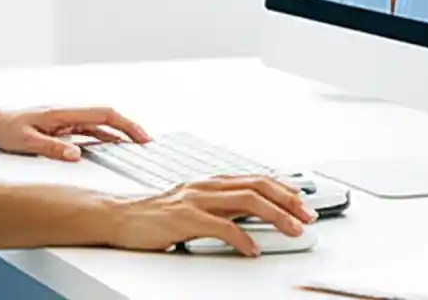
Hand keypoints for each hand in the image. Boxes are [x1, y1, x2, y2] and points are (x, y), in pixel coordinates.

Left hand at [0, 106, 150, 161]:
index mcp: (64, 112)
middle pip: (107, 116)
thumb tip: (77, 154)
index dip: (126, 124)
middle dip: (129, 128)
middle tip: (147, 144)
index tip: (141, 138)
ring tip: (135, 148)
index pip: (104, 113)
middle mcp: (68, 112)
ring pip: (99, 123)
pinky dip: (104, 137)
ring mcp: (66, 118)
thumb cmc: (6, 128)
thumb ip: (52, 148)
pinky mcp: (61, 125)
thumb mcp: (26, 142)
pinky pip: (89, 130)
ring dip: (118, 134)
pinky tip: (111, 147)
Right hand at [106, 175, 317, 256]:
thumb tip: (252, 214)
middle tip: (307, 216)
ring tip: (292, 230)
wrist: (120, 216)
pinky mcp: (184, 218)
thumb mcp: (194, 205)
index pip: (255, 179)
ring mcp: (195, 200)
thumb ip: (221, 207)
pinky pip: (219, 227)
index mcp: (210, 182)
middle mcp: (206, 186)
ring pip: (245, 201)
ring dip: (274, 215)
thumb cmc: (156, 214)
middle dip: (287, 200)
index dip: (283, 189)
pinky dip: (241, 238)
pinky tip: (252, 249)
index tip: (303, 201)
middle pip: (256, 186)